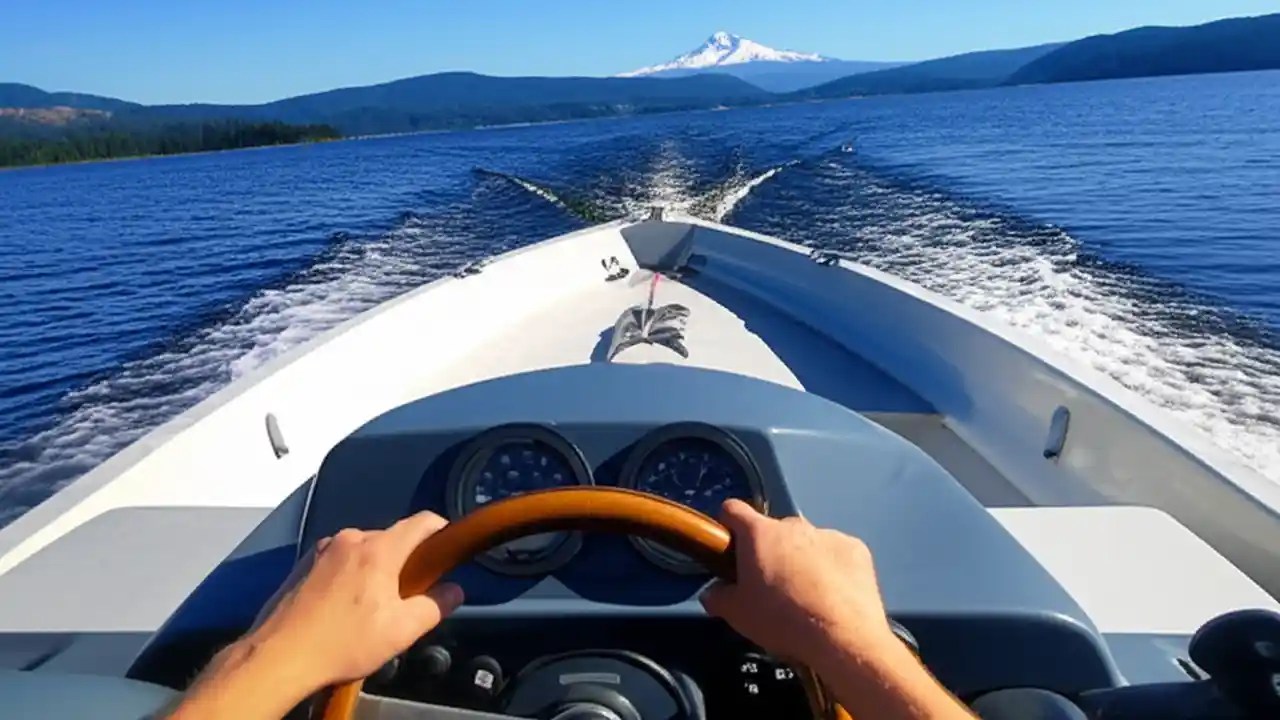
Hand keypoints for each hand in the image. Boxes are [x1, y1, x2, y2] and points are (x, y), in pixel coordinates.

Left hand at [247, 511, 464, 688]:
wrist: (279, 656)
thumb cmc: (344, 642)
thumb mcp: (402, 631)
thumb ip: (435, 606)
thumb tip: (454, 591)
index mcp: (379, 549)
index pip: (421, 522)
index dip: (441, 530)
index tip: (448, 547)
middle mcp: (350, 539)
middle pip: (391, 539)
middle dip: (404, 561)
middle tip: (406, 595)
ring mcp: (322, 549)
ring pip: (362, 550)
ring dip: (373, 569)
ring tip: (369, 606)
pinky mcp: (302, 563)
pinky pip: (337, 560)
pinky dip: (348, 575)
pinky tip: (342, 607)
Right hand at [699, 500, 896, 666]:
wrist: (842, 637)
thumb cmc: (782, 620)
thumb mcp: (737, 615)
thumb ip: (718, 597)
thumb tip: (713, 593)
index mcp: (759, 534)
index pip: (734, 510)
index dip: (729, 526)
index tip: (731, 547)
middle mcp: (793, 525)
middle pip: (774, 532)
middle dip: (770, 552)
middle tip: (772, 587)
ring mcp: (828, 534)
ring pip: (807, 543)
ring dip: (803, 561)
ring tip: (807, 598)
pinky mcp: (856, 549)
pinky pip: (836, 553)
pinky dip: (833, 569)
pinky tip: (835, 596)